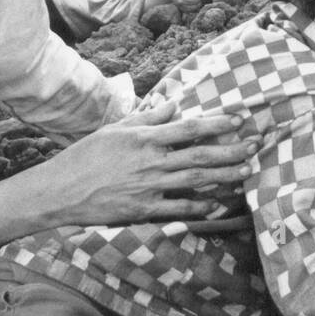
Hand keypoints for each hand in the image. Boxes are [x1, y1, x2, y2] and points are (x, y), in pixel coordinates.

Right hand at [0, 103, 260, 241]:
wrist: (60, 192)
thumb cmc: (84, 157)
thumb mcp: (114, 130)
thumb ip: (147, 118)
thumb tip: (173, 105)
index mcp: (143, 138)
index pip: (188, 128)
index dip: (216, 123)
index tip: (238, 119)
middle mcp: (150, 162)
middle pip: (200, 155)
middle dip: (231, 150)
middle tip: (255, 146)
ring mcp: (149, 188)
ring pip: (195, 180)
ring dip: (224, 176)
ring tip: (246, 171)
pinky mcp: (144, 210)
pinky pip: (178, 208)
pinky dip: (199, 205)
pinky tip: (216, 203)